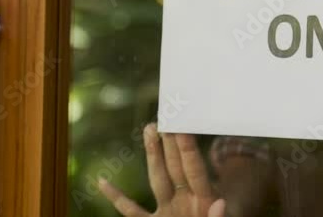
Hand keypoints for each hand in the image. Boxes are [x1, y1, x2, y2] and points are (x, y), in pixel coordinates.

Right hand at [98, 123, 225, 216]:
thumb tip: (220, 202)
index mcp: (204, 202)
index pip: (194, 169)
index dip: (188, 147)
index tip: (182, 124)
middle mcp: (185, 202)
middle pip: (176, 166)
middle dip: (170, 141)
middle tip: (165, 114)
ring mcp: (168, 212)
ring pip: (157, 179)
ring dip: (152, 156)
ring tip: (148, 129)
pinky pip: (132, 211)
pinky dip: (116, 198)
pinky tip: (102, 182)